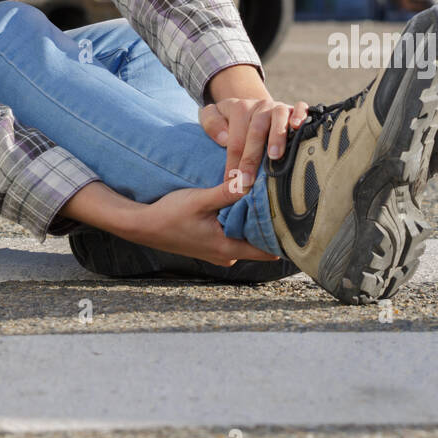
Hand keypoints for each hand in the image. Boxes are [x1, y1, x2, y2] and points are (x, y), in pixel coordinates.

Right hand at [134, 182, 281, 267]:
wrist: (143, 226)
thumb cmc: (169, 215)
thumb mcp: (199, 200)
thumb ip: (227, 192)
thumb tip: (252, 181)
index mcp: (228, 249)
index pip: (268, 250)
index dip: (282, 234)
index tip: (294, 216)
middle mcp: (226, 256)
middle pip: (260, 244)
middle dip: (270, 225)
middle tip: (282, 202)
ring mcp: (218, 253)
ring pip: (246, 240)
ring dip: (253, 223)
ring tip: (265, 200)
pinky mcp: (210, 245)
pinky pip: (234, 237)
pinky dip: (240, 224)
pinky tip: (241, 206)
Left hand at [200, 93, 309, 194]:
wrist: (253, 108)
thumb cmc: (231, 121)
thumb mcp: (213, 117)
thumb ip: (211, 124)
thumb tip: (224, 139)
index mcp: (239, 108)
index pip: (235, 137)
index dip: (233, 160)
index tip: (231, 181)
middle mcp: (260, 106)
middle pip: (256, 130)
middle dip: (251, 157)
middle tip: (247, 181)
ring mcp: (278, 107)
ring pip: (278, 116)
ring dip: (277, 136)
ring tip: (274, 156)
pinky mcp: (295, 109)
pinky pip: (301, 107)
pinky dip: (300, 115)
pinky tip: (298, 127)